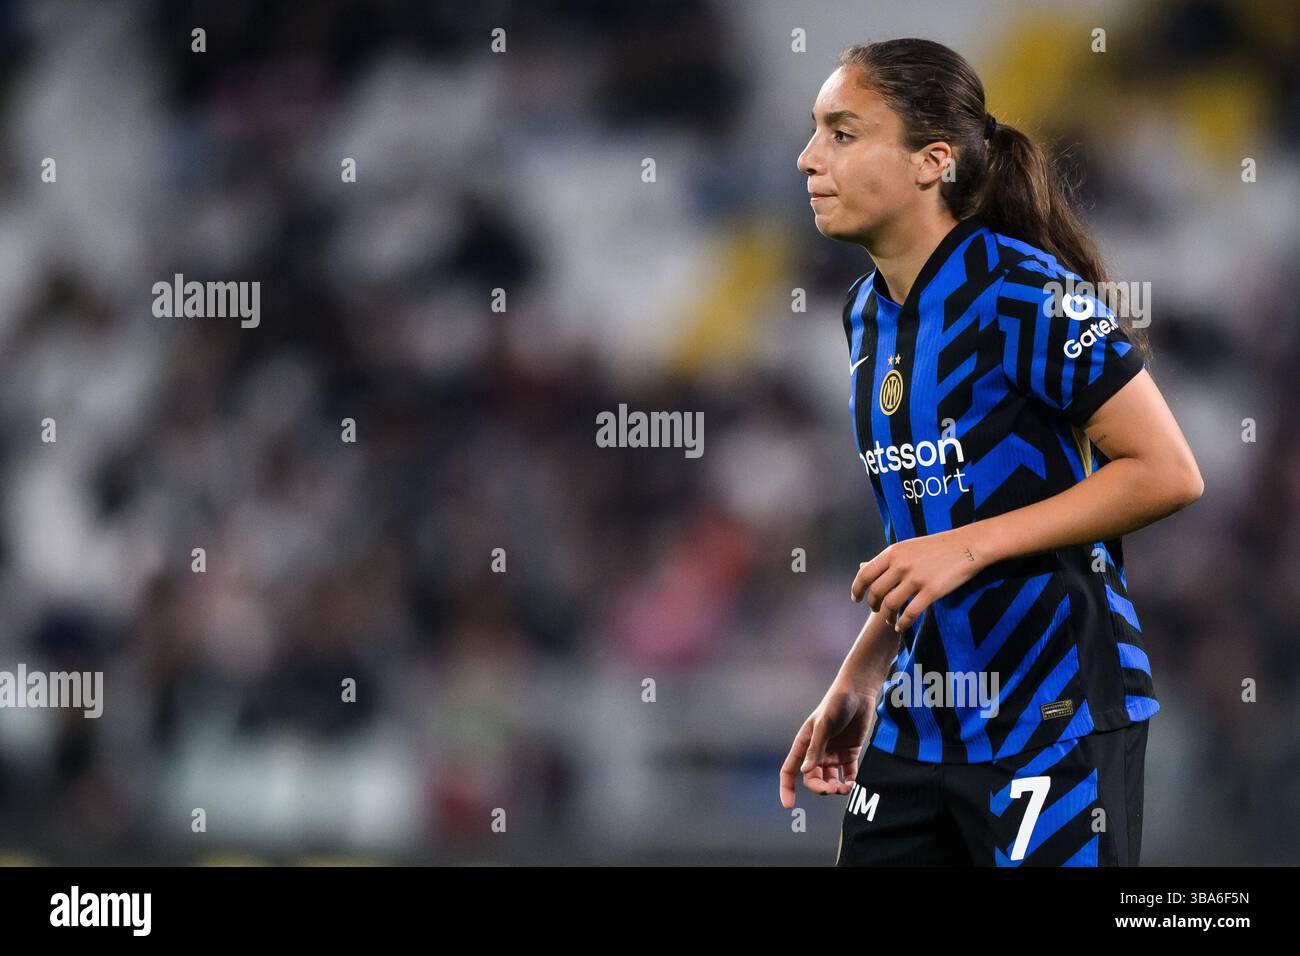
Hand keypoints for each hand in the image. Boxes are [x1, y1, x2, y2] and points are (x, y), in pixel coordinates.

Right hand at [779, 686, 876, 808]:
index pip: (790, 770)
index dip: (786, 787)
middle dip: (820, 789)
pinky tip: (854, 782)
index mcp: (804, 743)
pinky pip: (847, 774)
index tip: (788, 804)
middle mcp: (816, 751)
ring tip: (846, 787)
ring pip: (830, 780)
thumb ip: (815, 748)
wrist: (858, 692)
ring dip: (836, 788)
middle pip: (812, 779)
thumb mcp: (824, 725)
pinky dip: (850, 781)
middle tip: (833, 789)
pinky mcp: (849, 753)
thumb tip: (805, 772)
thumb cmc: (836, 704)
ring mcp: (833, 753)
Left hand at [850, 527, 989, 632]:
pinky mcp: (931, 592)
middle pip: (876, 592)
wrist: (967, 545)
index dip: (857, 589)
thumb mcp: (907, 547)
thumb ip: (886, 560)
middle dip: (872, 605)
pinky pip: (910, 614)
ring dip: (887, 616)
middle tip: (875, 610)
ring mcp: (916, 579)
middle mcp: (901, 565)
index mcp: (893, 553)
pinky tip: (901, 627)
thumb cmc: (936, 547)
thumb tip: (862, 568)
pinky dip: (902, 624)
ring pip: (890, 605)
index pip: (865, 575)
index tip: (856, 599)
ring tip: (889, 619)